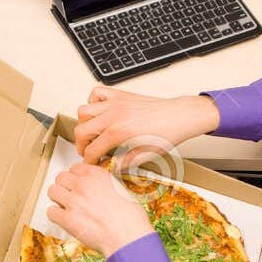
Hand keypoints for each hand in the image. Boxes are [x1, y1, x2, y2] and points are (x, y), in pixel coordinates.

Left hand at [46, 162, 154, 256]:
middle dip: (64, 187)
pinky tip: (64, 220)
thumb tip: (96, 188)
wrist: (129, 238)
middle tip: (69, 196)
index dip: (75, 178)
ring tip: (65, 207)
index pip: (74, 168)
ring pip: (52, 191)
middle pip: (60, 177)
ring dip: (57, 199)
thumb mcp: (121, 190)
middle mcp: (84, 184)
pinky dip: (56, 216)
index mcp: (98, 175)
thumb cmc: (131, 219)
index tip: (76, 185)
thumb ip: (104, 185)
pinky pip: (50, 212)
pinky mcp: (67, 219)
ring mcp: (74, 201)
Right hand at [74, 87, 220, 163]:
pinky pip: (96, 93)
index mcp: (118, 132)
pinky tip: (100, 112)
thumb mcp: (145, 156)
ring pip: (84, 111)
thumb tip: (108, 168)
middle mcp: (113, 115)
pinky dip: (93, 102)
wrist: (180, 116)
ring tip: (92, 133)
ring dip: (84, 124)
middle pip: (81, 130)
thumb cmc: (167, 133)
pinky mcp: (120, 95)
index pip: (92, 150)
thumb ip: (122, 163)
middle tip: (89, 151)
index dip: (89, 161)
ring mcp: (115, 103)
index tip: (91, 164)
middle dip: (81, 145)